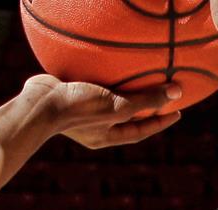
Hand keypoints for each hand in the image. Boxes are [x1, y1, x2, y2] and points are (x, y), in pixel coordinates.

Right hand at [23, 76, 182, 149]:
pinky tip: (110, 65)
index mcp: (106, 137)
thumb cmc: (80, 109)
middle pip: (125, 118)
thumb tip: (177, 92)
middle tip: (161, 96)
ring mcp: (80, 112)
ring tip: (138, 79)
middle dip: (143, 108)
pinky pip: (93, 87)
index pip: (141, 131)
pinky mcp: (69, 95)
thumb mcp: (118, 105)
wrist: (39, 103)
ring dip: (123, 92)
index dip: (160, 121)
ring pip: (107, 102)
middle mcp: (94, 128)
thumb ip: (146, 99)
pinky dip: (104, 79)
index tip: (178, 111)